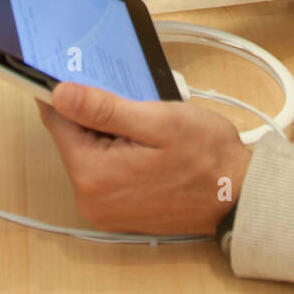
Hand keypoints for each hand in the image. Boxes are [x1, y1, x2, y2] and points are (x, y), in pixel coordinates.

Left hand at [38, 83, 248, 235]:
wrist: (236, 195)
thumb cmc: (206, 156)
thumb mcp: (158, 120)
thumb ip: (104, 108)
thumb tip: (59, 93)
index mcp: (93, 175)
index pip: (57, 120)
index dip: (73, 94)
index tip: (95, 81)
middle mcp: (90, 199)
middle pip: (72, 137)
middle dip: (98, 116)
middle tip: (138, 108)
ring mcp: (102, 209)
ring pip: (88, 152)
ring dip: (110, 134)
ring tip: (148, 130)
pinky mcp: (115, 212)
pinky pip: (103, 171)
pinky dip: (118, 153)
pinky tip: (147, 148)